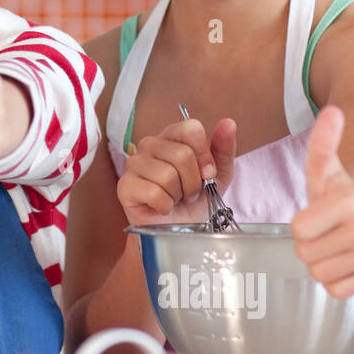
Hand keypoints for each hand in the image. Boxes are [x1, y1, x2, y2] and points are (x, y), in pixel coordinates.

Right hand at [116, 115, 236, 226]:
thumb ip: (223, 148)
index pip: (190, 129)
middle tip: (189, 192)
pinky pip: (154, 193)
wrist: (180, 229)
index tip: (207, 174)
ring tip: (175, 199)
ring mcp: (134, 164)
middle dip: (193, 182)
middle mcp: (150, 144)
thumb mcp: (218, 175)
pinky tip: (162, 207)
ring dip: (179, 195)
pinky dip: (165, 206)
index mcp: (171, 136)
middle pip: (182, 155)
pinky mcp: (125, 186)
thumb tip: (228, 123)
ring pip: (168, 175)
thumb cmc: (195, 200)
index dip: (205, 155)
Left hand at [292, 105, 353, 297]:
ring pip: (319, 274)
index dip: (300, 223)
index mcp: (349, 203)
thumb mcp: (324, 166)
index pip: (298, 230)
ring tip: (334, 241)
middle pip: (306, 255)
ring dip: (321, 260)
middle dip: (309, 242)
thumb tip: (332, 111)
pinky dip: (336, 279)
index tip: (315, 212)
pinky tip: (344, 258)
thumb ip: (322, 142)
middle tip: (324, 229)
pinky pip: (337, 291)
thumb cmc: (338, 190)